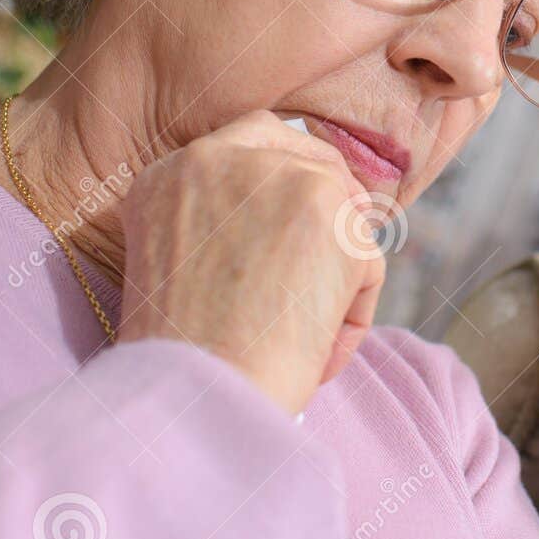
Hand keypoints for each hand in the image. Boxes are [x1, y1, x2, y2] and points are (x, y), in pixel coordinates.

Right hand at [115, 110, 385, 414]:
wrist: (192, 398)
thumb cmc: (182, 363)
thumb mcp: (179, 267)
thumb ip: (224, 226)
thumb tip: (298, 225)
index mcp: (171, 172)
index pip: (251, 140)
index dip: (288, 176)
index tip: (301, 217)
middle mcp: (220, 157)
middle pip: (310, 157)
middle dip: (334, 207)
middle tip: (336, 267)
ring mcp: (278, 176)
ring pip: (343, 214)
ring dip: (338, 278)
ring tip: (300, 341)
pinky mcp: (328, 210)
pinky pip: (367, 263)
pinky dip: (353, 316)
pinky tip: (316, 354)